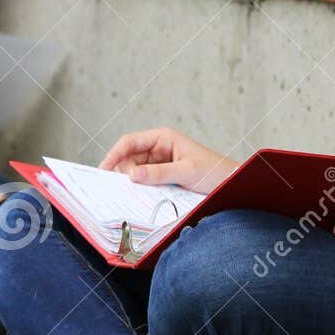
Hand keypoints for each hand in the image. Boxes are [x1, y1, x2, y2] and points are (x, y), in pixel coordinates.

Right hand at [99, 126, 236, 192]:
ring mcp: (160, 163)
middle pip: (129, 158)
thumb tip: (132, 175)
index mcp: (163, 137)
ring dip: (132, 182)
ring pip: (135, 171)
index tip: (104, 169)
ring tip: (131, 194)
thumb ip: (159, 173)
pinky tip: (140, 196)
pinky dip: (141, 188)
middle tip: (118, 188)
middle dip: (123, 172)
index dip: (114, 154)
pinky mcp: (163, 177)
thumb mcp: (186, 171)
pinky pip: (145, 181)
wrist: (231, 183)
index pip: (130, 142)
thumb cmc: (213, 171)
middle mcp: (159, 148)